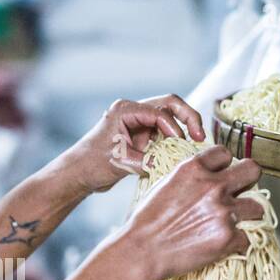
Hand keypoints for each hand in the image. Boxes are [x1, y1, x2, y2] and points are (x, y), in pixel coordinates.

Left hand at [68, 96, 205, 193]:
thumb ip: (148, 162)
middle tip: (200, 136)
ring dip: (183, 129)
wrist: (78, 174)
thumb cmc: (92, 165)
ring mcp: (138, 122)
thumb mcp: (122, 163)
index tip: (182, 144)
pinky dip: (175, 140)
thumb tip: (176, 164)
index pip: (159, 112)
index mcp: (125, 110)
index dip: (174, 127)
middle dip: (188, 118)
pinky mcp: (142, 134)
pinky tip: (183, 151)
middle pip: (170, 104)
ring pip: (170, 117)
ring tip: (194, 145)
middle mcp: (133, 111)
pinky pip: (164, 132)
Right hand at [125, 145, 263, 279]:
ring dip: (247, 215)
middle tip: (241, 192)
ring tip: (233, 223)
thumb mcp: (165, 185)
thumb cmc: (146, 222)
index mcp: (194, 169)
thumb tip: (207, 177)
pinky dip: (238, 243)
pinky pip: (248, 238)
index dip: (225, 165)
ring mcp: (223, 212)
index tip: (222, 175)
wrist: (143, 251)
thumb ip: (191, 177)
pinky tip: (225, 244)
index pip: (225, 153)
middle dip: (249, 181)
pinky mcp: (229, 238)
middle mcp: (213, 186)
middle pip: (253, 171)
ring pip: (258, 207)